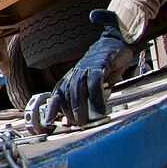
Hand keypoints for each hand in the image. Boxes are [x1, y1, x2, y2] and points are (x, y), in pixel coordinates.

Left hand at [47, 10, 135, 125]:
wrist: (118, 42)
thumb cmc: (107, 64)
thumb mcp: (98, 81)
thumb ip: (94, 94)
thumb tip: (94, 111)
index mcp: (73, 76)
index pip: (59, 92)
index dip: (53, 106)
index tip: (49, 120)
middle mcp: (76, 72)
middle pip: (67, 93)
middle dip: (69, 111)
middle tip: (75, 125)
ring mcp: (86, 67)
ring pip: (78, 89)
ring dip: (79, 107)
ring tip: (83, 121)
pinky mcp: (99, 65)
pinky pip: (95, 83)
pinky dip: (96, 97)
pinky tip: (99, 109)